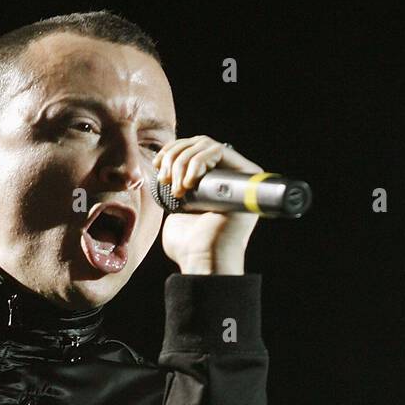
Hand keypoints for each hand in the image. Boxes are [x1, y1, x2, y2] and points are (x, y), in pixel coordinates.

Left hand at [154, 136, 264, 274]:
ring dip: (183, 161)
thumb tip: (168, 174)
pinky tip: (188, 185)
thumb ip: (175, 193)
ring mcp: (240, 176)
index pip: (193, 149)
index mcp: (212, 183)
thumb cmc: (189, 246)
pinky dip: (197, 162)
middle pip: (199, 143)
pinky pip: (219, 150)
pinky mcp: (246, 176)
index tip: (158, 167)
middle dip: (175, 156)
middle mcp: (229, 177)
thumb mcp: (176, 212)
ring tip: (177, 189)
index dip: (172, 151)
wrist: (202, 261)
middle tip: (165, 179)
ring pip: (206, 145)